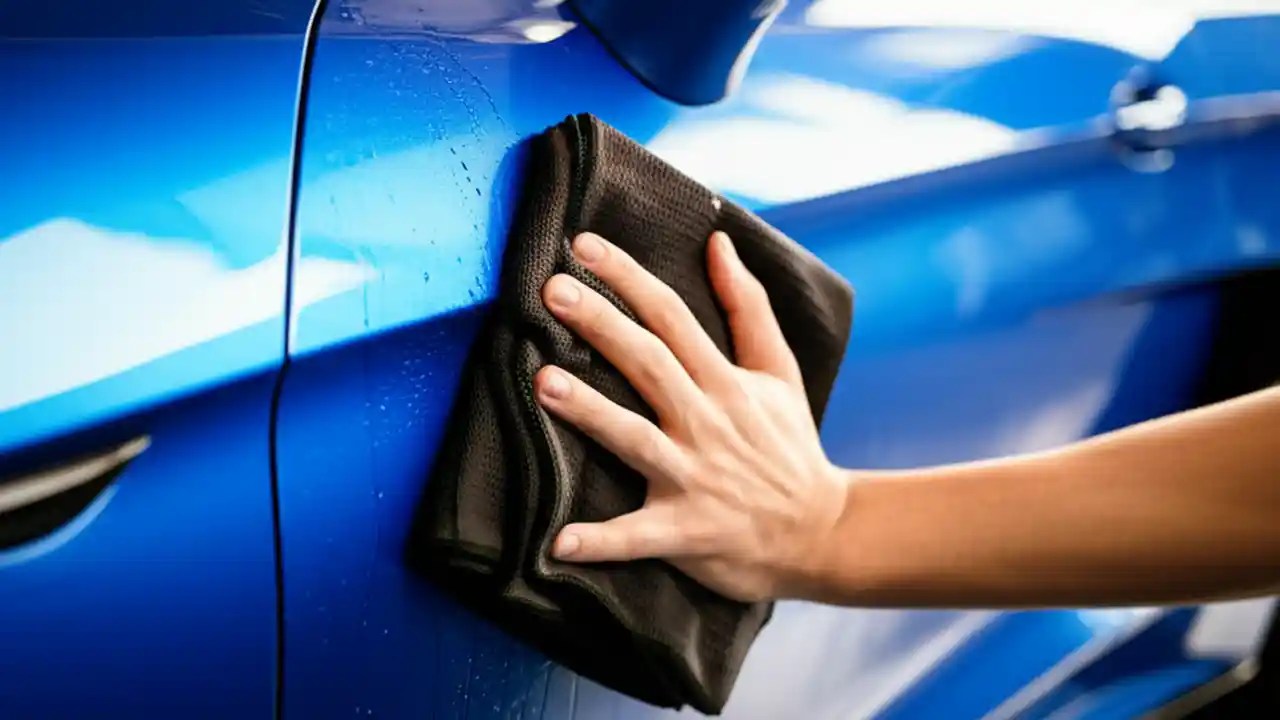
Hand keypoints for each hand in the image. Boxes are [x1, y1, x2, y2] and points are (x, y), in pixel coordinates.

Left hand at [534, 230, 849, 602]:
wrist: (822, 532)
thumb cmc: (790, 446)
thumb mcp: (780, 371)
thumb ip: (749, 305)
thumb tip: (718, 242)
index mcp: (726, 381)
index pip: (672, 317)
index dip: (628, 277)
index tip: (582, 245)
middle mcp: (707, 422)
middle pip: (649, 363)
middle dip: (602, 324)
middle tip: (552, 290)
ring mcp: (695, 476)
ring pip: (635, 438)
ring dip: (590, 412)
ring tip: (543, 383)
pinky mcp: (685, 530)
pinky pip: (637, 536)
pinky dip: (601, 541)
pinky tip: (558, 542)